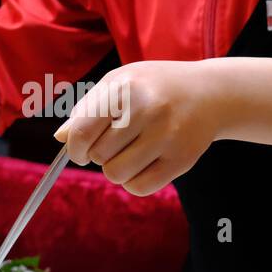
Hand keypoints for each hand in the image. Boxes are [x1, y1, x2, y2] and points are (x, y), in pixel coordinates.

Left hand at [54, 60, 223, 194]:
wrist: (210, 93)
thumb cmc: (154, 87)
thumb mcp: (120, 83)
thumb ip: (87, 108)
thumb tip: (60, 138)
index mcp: (125, 87)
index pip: (82, 131)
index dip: (75, 148)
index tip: (80, 151)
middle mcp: (147, 109)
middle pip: (98, 155)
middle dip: (99, 155)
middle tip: (115, 144)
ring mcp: (167, 135)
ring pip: (116, 174)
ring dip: (116, 169)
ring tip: (129, 153)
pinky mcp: (182, 159)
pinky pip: (139, 187)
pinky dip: (133, 182)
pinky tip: (142, 165)